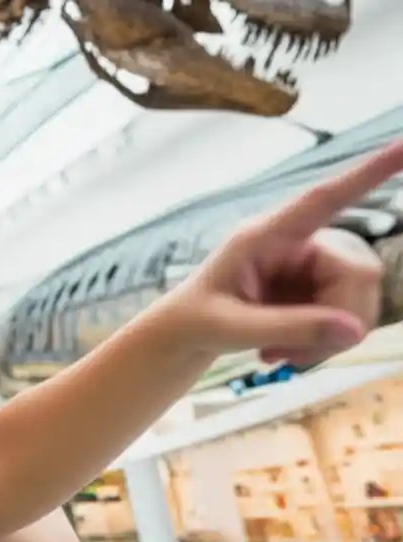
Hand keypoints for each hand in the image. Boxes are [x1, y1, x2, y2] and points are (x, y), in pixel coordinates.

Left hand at [169, 139, 400, 366]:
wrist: (186, 336)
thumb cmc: (196, 320)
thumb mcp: (228, 328)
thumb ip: (287, 326)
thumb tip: (354, 331)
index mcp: (265, 235)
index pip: (322, 198)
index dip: (366, 173)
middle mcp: (298, 244)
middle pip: (358, 271)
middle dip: (339, 319)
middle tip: (295, 356)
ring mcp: (313, 268)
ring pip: (360, 299)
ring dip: (329, 338)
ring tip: (280, 355)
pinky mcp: (319, 291)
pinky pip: (350, 318)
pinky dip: (325, 344)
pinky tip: (284, 353)